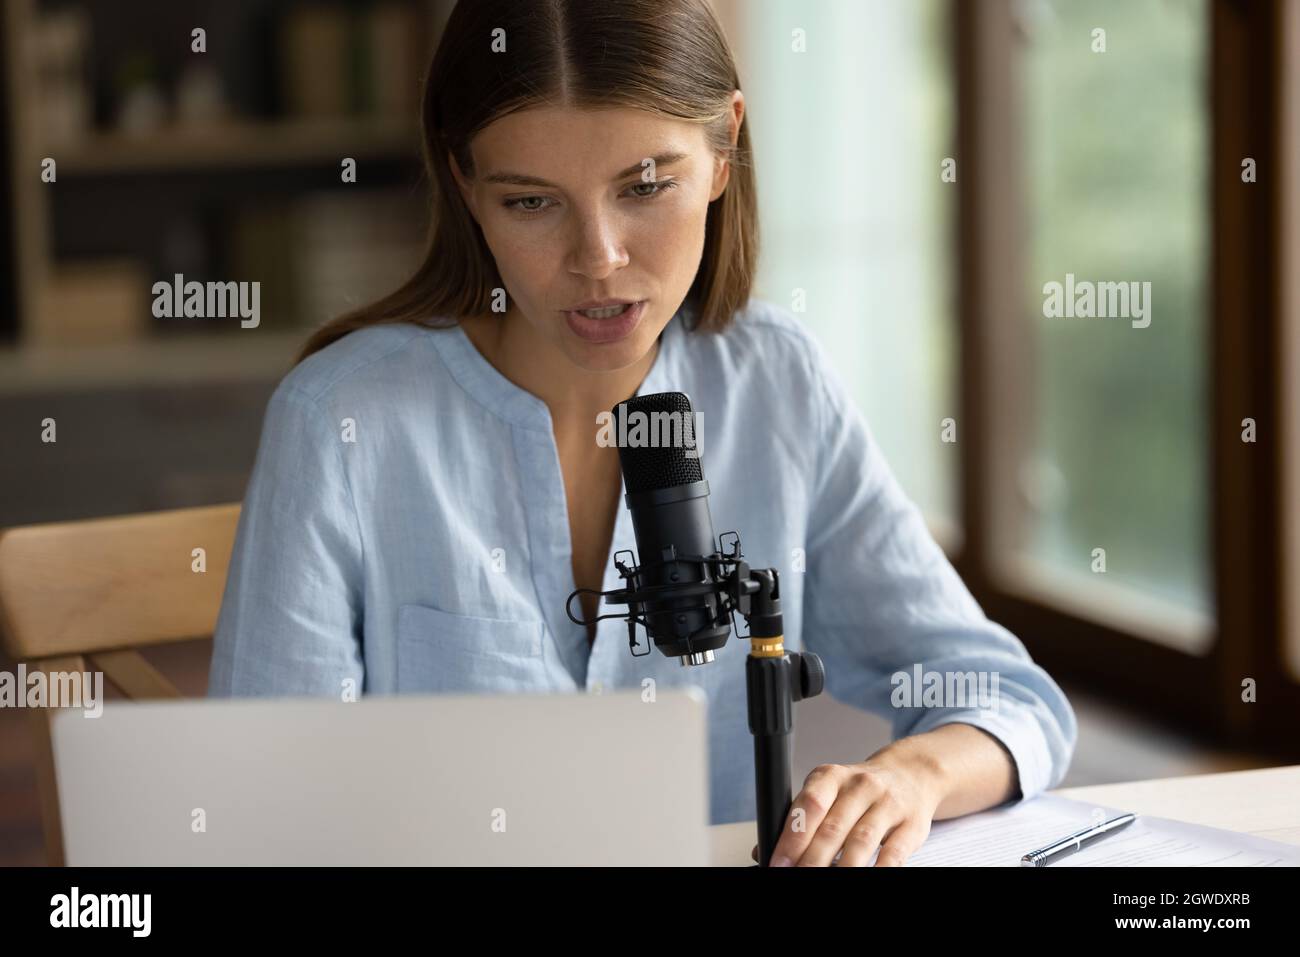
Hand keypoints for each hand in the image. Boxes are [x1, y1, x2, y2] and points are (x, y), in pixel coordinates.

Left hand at [749, 743, 945, 866]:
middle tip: (797, 878)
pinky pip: (892, 853)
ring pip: (861, 842)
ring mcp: (888, 804)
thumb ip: (800, 819)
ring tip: (827, 884)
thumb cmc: (859, 791)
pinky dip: (877, 871)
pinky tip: (863, 879)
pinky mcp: (912, 825)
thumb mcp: (827, 793)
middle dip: (811, 861)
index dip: (792, 837)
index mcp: (831, 776)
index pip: (809, 804)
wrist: (911, 775)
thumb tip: (763, 851)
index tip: (778, 863)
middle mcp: (860, 786)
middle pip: (832, 829)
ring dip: (841, 870)